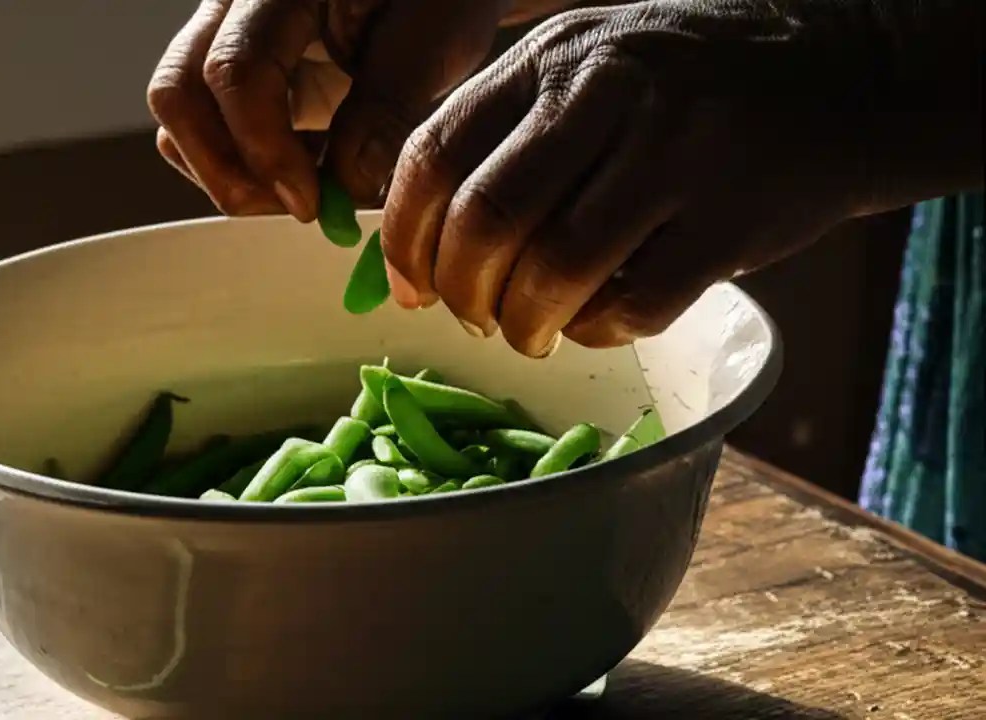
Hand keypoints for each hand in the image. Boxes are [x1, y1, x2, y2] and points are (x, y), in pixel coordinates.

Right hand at [147, 0, 547, 220]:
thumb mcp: (435, 38)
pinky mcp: (234, 67)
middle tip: (300, 210)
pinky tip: (302, 171)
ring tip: (308, 190)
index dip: (264, 150)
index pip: (235, 71)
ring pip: (180, 117)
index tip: (312, 204)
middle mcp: (234, 3)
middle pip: (178, 93)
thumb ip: (387, 108)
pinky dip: (241, 164)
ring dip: (231, 173)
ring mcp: (223, 33)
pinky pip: (204, 125)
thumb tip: (345, 186)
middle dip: (229, 172)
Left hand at [381, 0, 982, 354]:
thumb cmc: (689, 87)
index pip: (435, 153)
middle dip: (462, 293)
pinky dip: (598, 331)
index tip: (409, 286)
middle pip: (488, 220)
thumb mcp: (590, 67)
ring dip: (525, 323)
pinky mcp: (733, 218)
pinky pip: (635, 305)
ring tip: (529, 332)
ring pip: (556, 270)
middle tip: (471, 319)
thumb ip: (507, 133)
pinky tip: (596, 323)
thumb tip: (417, 239)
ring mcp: (677, 151)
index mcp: (554, 58)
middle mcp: (609, 94)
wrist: (844, 74)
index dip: (405, 237)